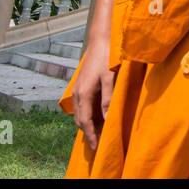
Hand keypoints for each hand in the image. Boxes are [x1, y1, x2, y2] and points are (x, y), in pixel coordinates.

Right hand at [72, 36, 116, 151]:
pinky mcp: (80, 85)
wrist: (101, 40)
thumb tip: (107, 118)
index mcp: (84, 94)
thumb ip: (108, 99)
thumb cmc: (108, 58)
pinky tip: (96, 116)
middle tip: (97, 144)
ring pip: (80, 113)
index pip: (85, 122)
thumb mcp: (110, 78)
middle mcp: (77, 94)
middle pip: (80, 120)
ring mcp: (77, 89)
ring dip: (87, 124)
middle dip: (88, 133)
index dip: (90, 135)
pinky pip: (81, 106)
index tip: (96, 147)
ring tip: (97, 133)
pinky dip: (87, 115)